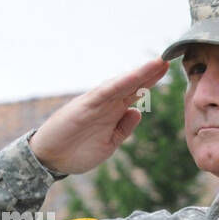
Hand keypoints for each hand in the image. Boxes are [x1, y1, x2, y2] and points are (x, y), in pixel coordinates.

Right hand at [28, 59, 168, 175]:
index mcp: (112, 112)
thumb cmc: (78, 151)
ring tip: (156, 63)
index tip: (166, 71)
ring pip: (121, 85)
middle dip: (149, 73)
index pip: (135, 94)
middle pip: (131, 85)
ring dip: (139, 74)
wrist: (51, 159)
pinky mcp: (84, 107)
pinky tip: (133, 77)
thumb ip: (123, 128)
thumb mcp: (109, 143)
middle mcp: (105, 104)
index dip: (150, 82)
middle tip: (167, 60)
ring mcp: (95, 103)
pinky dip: (119, 84)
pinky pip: (104, 93)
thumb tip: (137, 112)